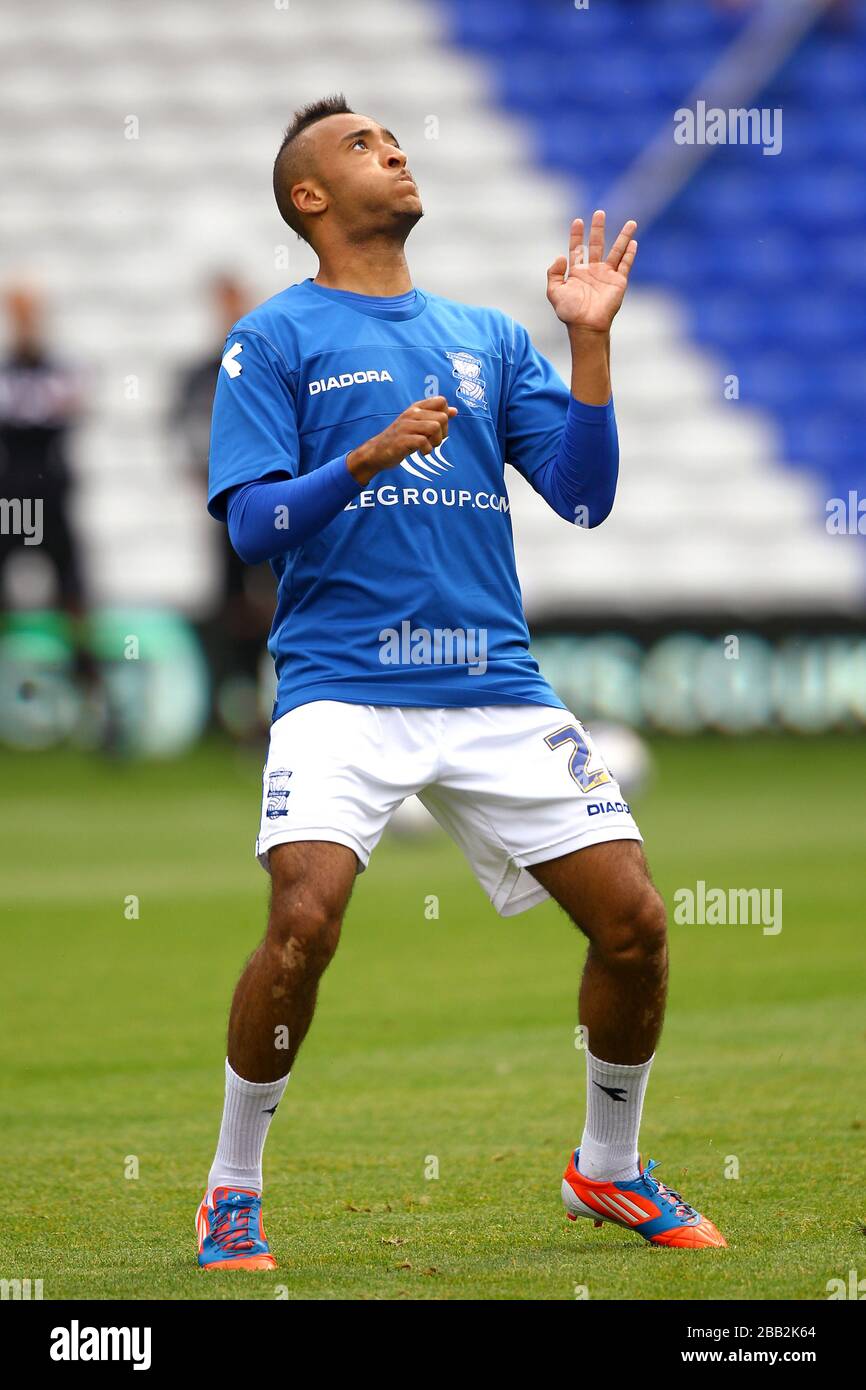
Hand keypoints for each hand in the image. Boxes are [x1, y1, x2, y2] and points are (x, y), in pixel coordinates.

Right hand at [347, 396, 457, 485]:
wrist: (378, 452)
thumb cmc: (402, 439)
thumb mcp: (419, 425)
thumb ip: (436, 416)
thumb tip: (455, 410)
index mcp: (416, 408)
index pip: (441, 401)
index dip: (445, 416)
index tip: (437, 428)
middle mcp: (412, 413)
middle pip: (443, 417)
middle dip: (443, 433)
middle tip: (433, 441)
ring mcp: (406, 426)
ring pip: (435, 427)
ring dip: (436, 442)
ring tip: (427, 446)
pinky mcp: (402, 440)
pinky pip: (424, 442)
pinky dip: (427, 450)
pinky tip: (421, 452)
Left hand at [546, 211, 637, 334]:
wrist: (585, 326)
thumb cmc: (569, 312)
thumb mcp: (554, 292)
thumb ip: (554, 273)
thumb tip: (561, 256)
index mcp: (577, 272)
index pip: (577, 248)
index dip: (577, 235)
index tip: (578, 221)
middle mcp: (593, 270)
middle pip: (597, 244)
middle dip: (598, 229)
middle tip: (599, 213)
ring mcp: (607, 275)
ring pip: (616, 251)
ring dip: (623, 236)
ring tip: (631, 222)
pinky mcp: (618, 282)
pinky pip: (626, 264)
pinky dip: (630, 254)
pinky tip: (633, 242)